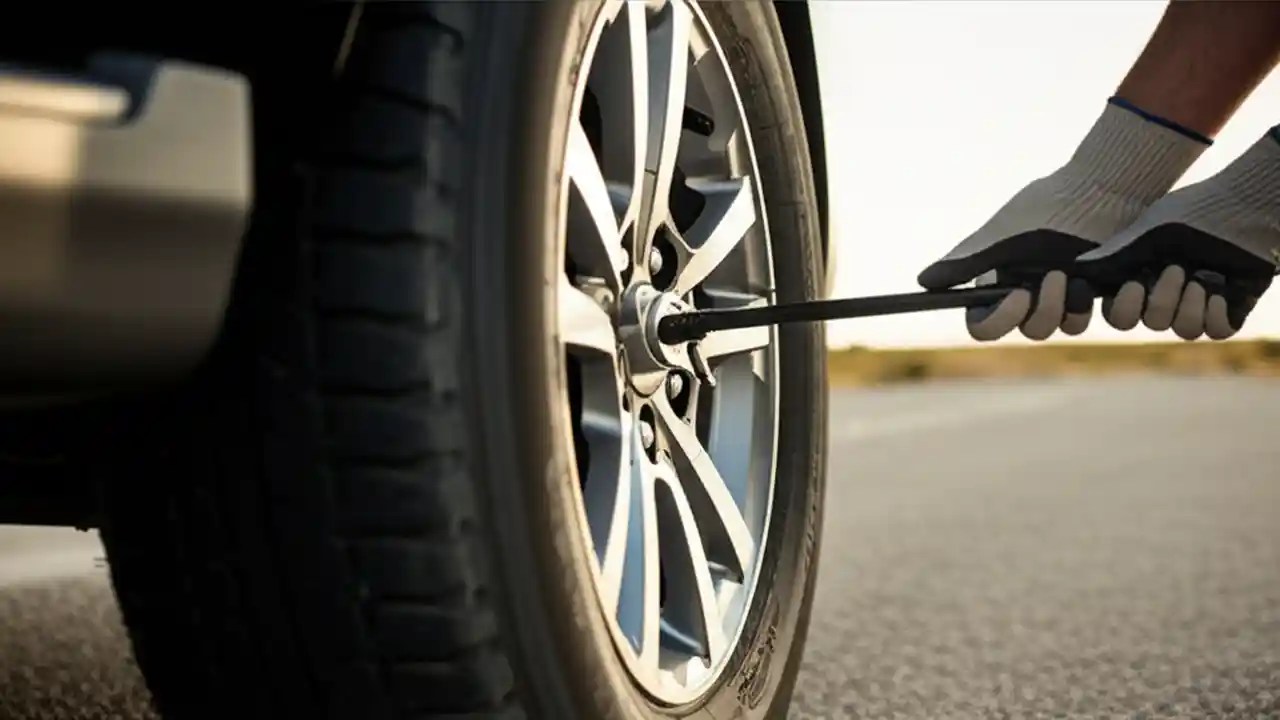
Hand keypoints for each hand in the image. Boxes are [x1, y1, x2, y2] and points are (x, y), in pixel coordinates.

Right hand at [917, 102, 1208, 341]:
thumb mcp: (1000, 236)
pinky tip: (1120, 280)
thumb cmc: (1046, 207)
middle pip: (1031, 331)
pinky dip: (1115, 303)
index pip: (985, 325)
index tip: (1017, 295)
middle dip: (1044, 310)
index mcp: (1001, 284)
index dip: (998, 319)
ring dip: (1074, 307)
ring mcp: (1071, 295)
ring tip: (1082, 273)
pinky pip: (1112, 319)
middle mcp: (1033, 295)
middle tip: (1057, 276)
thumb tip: (922, 282)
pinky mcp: (1107, 291)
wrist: (1103, 187)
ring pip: (1068, 328)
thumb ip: (964, 262)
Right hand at [1074, 131, 1279, 339]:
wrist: (1241, 206)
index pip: (1116, 315)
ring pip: (1182, 330)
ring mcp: (1197, 303)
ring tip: (1200, 277)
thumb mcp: (1143, 235)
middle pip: (1146, 325)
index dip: (1120, 308)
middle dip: (1159, 301)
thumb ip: (1111, 259)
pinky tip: (1219, 287)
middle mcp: (1165, 295)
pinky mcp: (1230, 307)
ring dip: (1189, 305)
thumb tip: (1073, 274)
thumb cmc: (1190, 214)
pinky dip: (1216, 312)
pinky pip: (1216, 331)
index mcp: (1139, 279)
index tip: (1132, 283)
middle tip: (1174, 269)